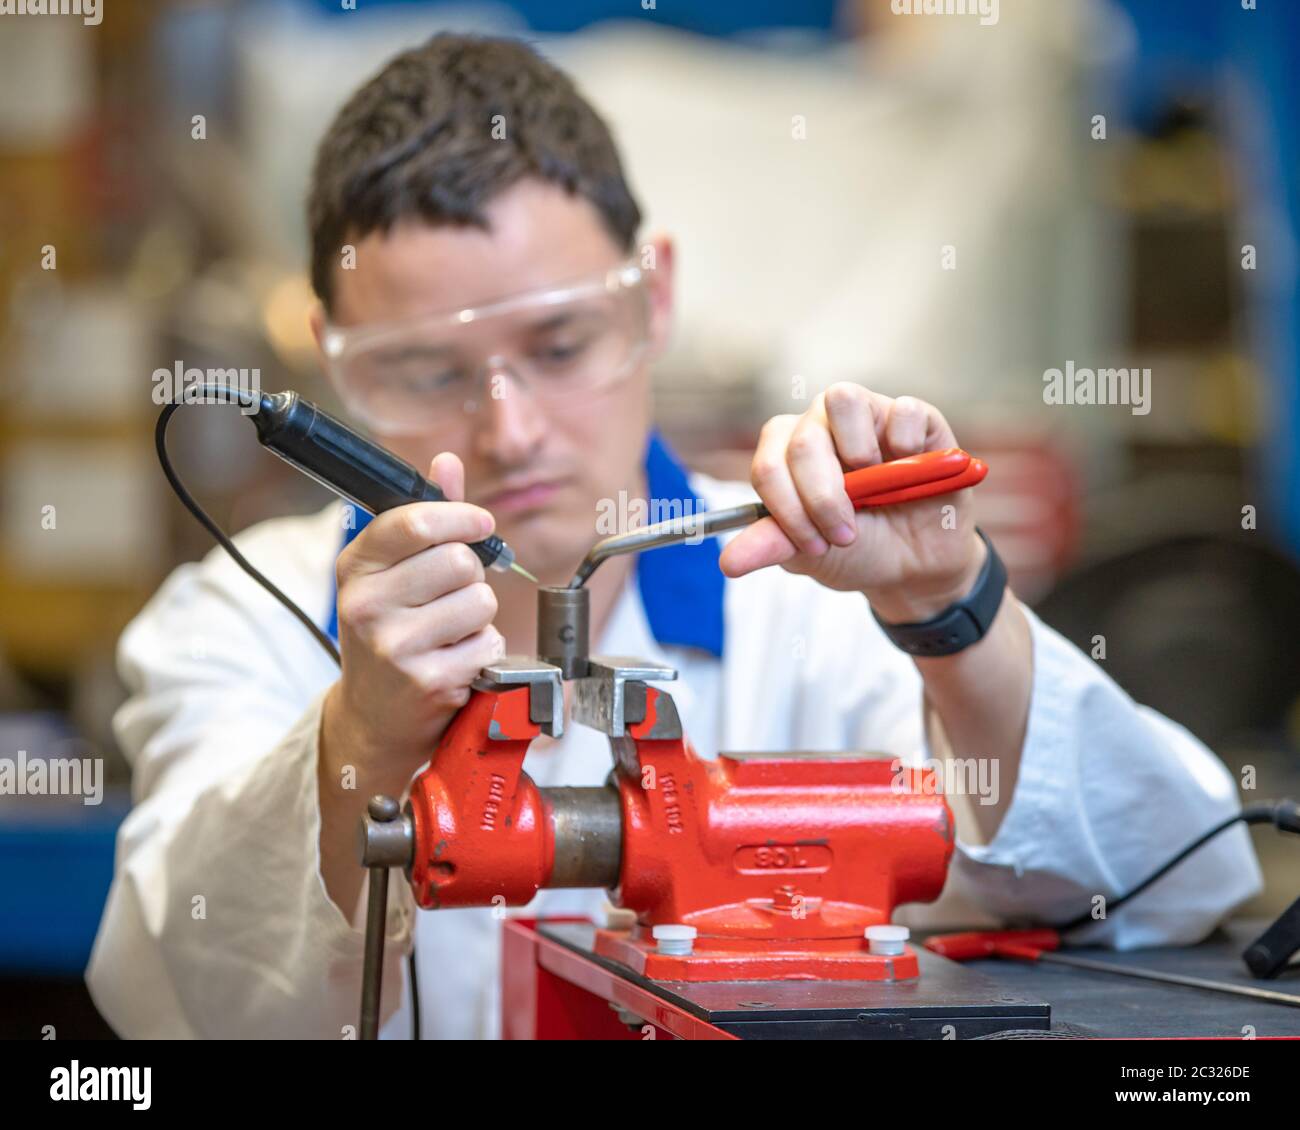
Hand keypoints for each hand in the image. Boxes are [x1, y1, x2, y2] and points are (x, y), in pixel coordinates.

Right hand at [321, 451, 504, 798]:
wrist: (374, 716)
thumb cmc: (389, 631)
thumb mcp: (392, 573)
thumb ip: (424, 517)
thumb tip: (447, 462)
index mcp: (355, 568)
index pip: (414, 522)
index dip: (461, 516)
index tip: (481, 524)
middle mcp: (366, 605)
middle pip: (460, 561)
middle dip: (470, 577)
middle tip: (450, 597)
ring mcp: (394, 646)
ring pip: (481, 601)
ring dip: (479, 616)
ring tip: (450, 632)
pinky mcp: (427, 681)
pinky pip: (488, 642)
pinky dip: (483, 650)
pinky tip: (454, 660)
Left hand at [719, 383, 986, 623]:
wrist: (916, 567)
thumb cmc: (858, 550)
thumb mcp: (812, 555)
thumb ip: (772, 546)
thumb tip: (728, 562)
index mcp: (786, 454)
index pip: (768, 466)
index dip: (788, 509)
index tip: (814, 545)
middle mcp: (822, 425)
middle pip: (803, 439)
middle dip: (822, 498)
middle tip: (846, 534)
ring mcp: (868, 416)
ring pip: (842, 398)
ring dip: (856, 451)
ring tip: (876, 486)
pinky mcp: (916, 419)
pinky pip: (903, 410)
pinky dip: (905, 443)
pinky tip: (911, 470)